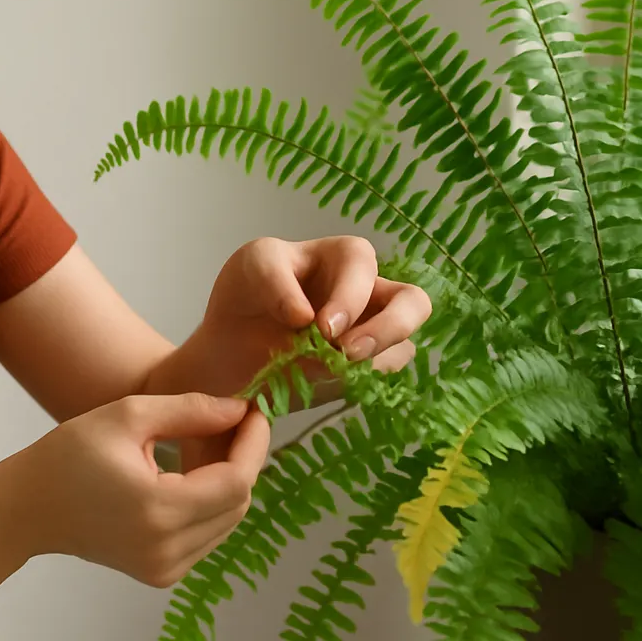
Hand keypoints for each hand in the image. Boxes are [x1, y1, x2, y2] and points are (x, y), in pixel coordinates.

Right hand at [16, 392, 269, 587]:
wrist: (30, 508)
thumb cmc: (71, 454)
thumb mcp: (129, 415)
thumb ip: (191, 411)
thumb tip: (240, 409)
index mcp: (158, 510)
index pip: (235, 481)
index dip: (253, 444)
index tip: (255, 411)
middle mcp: (167, 550)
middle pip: (238, 504)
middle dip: (245, 459)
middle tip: (237, 421)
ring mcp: (165, 570)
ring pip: (228, 521)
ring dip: (231, 481)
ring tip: (218, 443)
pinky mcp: (162, 575)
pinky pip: (208, 536)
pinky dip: (213, 504)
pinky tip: (198, 476)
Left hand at [193, 235, 432, 400]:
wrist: (228, 352)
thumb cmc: (245, 297)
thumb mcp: (250, 269)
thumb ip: (275, 282)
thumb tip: (307, 316)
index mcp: (340, 257)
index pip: (363, 263)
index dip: (351, 294)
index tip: (321, 328)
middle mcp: (367, 293)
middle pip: (413, 302)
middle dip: (390, 328)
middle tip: (349, 353)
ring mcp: (370, 334)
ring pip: (404, 344)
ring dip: (376, 360)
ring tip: (335, 372)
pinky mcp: (363, 372)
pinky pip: (382, 378)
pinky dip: (361, 383)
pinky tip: (325, 383)